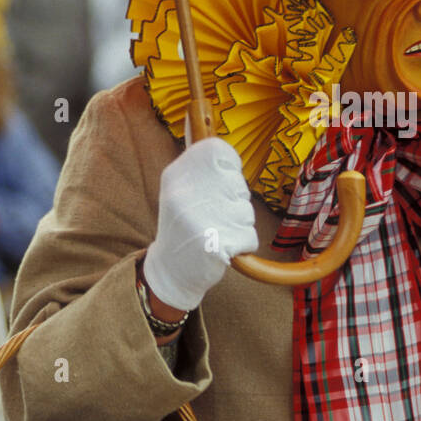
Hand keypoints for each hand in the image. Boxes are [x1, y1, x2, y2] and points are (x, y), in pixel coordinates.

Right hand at [143, 137, 258, 311]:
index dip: (229, 166)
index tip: (223, 180)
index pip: (217, 150)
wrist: (171, 270)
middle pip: (237, 183)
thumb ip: (203, 170)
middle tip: (216, 215)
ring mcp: (199, 218)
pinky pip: (249, 236)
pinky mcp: (214, 244)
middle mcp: (184, 193)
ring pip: (246, 211)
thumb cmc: (183, 226)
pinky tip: (223, 248)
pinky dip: (242, 245)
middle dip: (236, 201)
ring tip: (217, 231)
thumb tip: (231, 157)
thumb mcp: (180, 190)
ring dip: (240, 224)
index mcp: (175, 175)